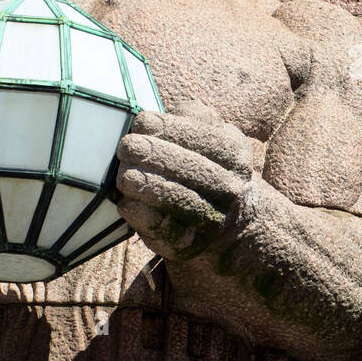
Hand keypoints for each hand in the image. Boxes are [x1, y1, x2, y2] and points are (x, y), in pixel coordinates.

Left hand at [115, 102, 254, 261]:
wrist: (228, 221)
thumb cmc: (206, 165)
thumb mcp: (211, 136)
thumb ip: (193, 118)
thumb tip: (161, 116)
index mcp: (236, 156)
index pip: (208, 139)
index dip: (174, 129)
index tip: (143, 122)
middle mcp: (231, 189)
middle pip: (196, 170)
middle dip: (158, 156)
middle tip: (127, 147)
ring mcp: (213, 219)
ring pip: (182, 202)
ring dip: (151, 188)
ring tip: (125, 176)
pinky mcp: (191, 244)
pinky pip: (167, 231)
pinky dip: (145, 217)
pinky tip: (126, 203)